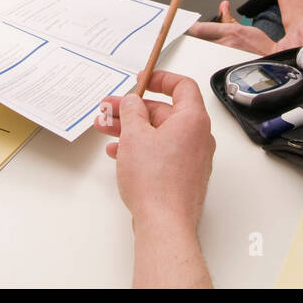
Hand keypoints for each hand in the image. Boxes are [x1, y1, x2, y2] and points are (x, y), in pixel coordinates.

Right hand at [94, 71, 214, 231]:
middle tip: (110, 108)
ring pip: (159, 133)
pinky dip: (140, 148)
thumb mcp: (135, 135)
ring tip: (105, 128)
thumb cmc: (156, 182)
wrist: (164, 224)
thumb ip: (133, 111)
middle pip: (164, 111)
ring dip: (131, 128)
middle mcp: (197, 137)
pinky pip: (161, 152)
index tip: (142, 79)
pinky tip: (118, 153)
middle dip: (133, 109)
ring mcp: (192, 158)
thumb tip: (134, 102)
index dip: (161, 78)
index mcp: (192, 120)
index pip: (182, 86)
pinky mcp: (183, 175)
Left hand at [187, 0, 277, 54]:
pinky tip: (205, 59)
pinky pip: (210, 62)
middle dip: (193, 38)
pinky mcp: (225, 68)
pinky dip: (205, 59)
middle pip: (198, 41)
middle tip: (184, 36)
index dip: (188, 26)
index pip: (200, 28)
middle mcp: (225, 45)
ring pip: (203, 51)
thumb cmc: (259, 46)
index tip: (182, 24)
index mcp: (229, 32)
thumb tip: (223, 5)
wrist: (271, 61)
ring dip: (199, 49)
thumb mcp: (243, 26)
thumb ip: (228, 18)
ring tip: (199, 48)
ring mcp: (224, 57)